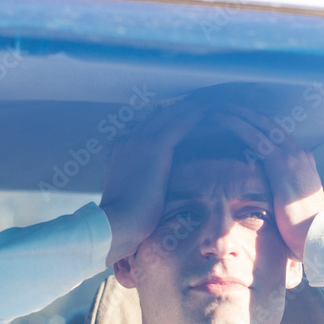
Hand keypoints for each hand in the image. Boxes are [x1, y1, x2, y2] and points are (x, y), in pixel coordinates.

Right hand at [100, 102, 202, 265]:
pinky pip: (177, 126)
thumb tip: (147, 190)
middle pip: (156, 118)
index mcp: (120, 152)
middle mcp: (128, 141)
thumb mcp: (126, 195)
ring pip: (167, 116)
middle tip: (196, 101)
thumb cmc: (123, 218)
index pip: (144, 130)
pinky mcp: (155, 148)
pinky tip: (206, 112)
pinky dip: (192, 117)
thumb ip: (136, 184)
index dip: (162, 122)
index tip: (176, 118)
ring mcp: (140, 143)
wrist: (117, 222)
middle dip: (176, 109)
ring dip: (188, 108)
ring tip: (206, 101)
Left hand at [219, 106, 323, 260]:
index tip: (239, 119)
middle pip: (268, 123)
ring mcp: (292, 155)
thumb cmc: (304, 228)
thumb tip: (267, 195)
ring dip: (237, 113)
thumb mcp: (295, 203)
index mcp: (303, 161)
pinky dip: (236, 124)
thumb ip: (282, 191)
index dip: (257, 124)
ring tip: (217, 107)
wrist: (316, 234)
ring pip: (260, 124)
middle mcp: (299, 152)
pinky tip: (220, 119)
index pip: (277, 135)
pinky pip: (254, 136)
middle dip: (245, 112)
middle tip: (224, 105)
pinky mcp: (282, 162)